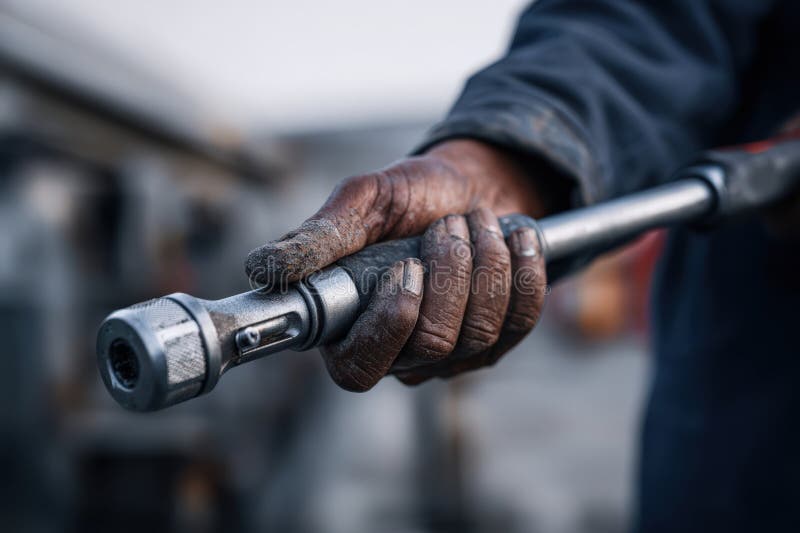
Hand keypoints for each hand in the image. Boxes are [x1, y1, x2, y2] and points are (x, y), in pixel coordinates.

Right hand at [246, 140, 559, 389]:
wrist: (474, 187)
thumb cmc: (412, 195)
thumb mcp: (363, 202)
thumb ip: (321, 236)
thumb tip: (262, 269)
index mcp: (352, 325)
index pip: (359, 367)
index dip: (388, 326)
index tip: (406, 270)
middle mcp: (401, 351)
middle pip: (431, 346)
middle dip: (450, 275)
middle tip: (447, 227)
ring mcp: (452, 354)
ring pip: (479, 334)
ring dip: (485, 263)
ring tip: (477, 223)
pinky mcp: (497, 343)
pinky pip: (519, 322)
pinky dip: (523, 270)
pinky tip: (516, 237)